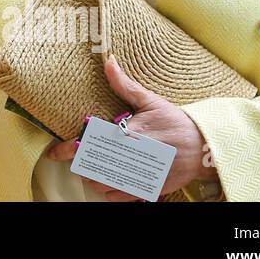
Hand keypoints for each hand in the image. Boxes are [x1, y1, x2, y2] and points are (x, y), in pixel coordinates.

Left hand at [44, 54, 218, 200]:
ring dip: (92, 177)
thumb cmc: (175, 121)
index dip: (69, 149)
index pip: (92, 142)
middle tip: (77, 157)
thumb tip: (108, 61)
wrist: (204, 147)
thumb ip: (125, 85)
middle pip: (93, 166)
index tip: (55, 151)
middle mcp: (135, 156)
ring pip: (103, 184)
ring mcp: (142, 176)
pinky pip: (119, 197)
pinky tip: (108, 181)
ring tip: (92, 168)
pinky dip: (108, 192)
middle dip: (81, 163)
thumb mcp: (151, 101)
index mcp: (131, 132)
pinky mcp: (149, 190)